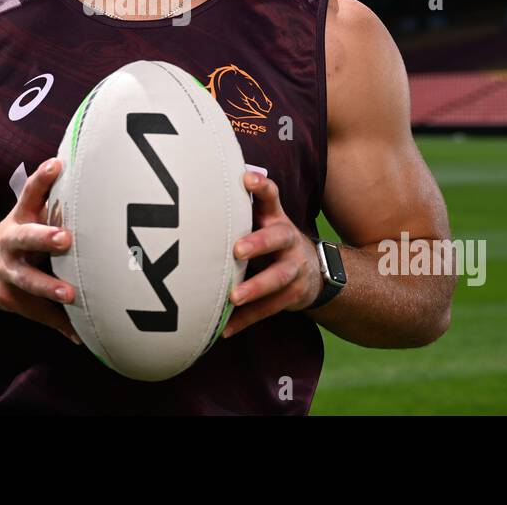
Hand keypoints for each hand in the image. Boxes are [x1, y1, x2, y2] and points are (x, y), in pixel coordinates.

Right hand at [0, 157, 81, 344]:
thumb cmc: (21, 236)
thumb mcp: (28, 215)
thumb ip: (50, 199)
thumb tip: (81, 169)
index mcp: (20, 218)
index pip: (30, 193)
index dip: (42, 179)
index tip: (58, 165)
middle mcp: (10, 242)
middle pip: (24, 238)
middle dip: (44, 238)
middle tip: (66, 239)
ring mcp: (6, 272)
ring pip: (27, 281)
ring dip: (49, 288)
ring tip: (71, 295)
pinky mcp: (9, 299)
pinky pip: (36, 313)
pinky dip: (57, 324)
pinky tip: (79, 335)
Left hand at [221, 170, 321, 338]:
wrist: (313, 272)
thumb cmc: (270, 241)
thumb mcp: (263, 222)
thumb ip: (239, 211)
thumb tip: (193, 197)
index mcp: (275, 218)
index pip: (271, 197)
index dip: (261, 186)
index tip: (246, 177)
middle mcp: (288, 239)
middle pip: (278, 238)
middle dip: (259, 243)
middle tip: (237, 250)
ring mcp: (295, 267)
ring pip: (278, 277)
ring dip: (255, 287)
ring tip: (234, 297)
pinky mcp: (294, 294)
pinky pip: (271, 308)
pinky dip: (247, 319)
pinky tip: (226, 328)